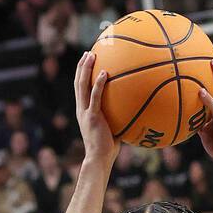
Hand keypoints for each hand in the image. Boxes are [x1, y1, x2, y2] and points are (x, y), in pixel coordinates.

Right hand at [75, 52, 120, 167]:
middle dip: (82, 66)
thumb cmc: (108, 148)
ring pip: (82, 86)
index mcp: (83, 112)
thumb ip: (118, 117)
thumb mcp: (112, 129)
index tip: (87, 62)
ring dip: (86, 69)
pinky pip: (95, 96)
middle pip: (78, 83)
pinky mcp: (92, 116)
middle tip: (88, 52)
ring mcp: (85, 112)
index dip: (81, 75)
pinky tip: (104, 72)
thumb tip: (134, 109)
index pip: (80, 90)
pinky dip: (98, 83)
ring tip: (91, 55)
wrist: (99, 159)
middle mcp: (81, 109)